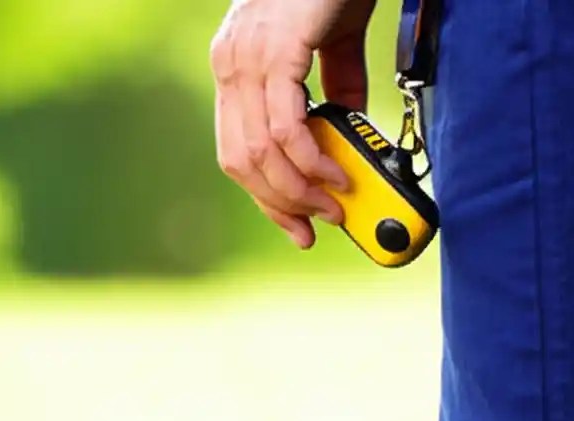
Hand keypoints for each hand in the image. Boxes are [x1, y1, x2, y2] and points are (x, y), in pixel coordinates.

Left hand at [210, 0, 376, 247]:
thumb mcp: (329, 41)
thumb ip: (331, 83)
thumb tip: (342, 124)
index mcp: (234, 67)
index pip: (234, 149)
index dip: (263, 193)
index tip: (294, 224)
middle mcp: (230, 65)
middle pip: (240, 160)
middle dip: (280, 203)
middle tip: (316, 225)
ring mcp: (247, 59)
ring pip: (261, 151)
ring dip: (299, 189)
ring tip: (335, 204)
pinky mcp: (275, 53)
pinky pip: (284, 127)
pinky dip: (310, 160)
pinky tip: (334, 174)